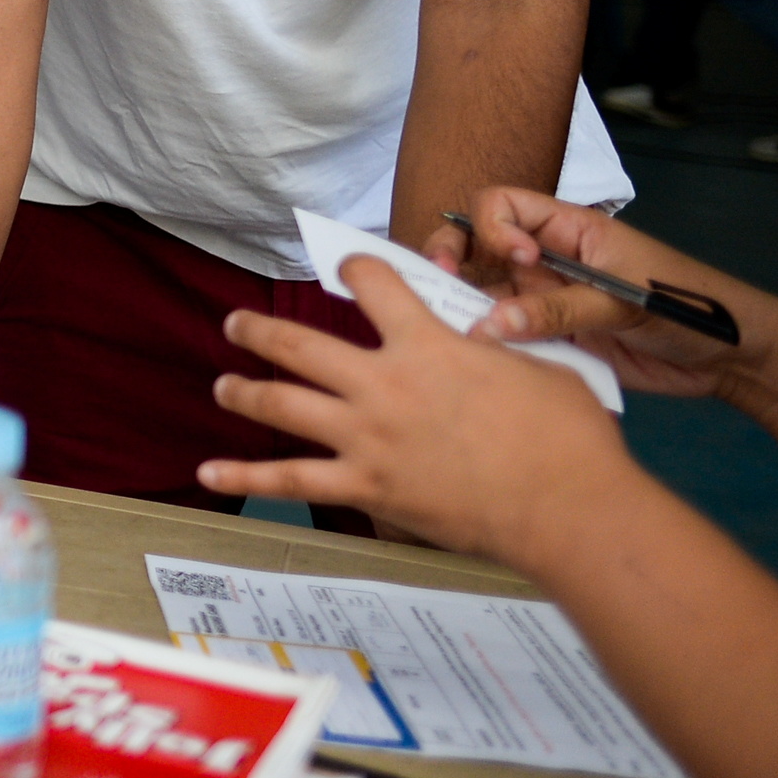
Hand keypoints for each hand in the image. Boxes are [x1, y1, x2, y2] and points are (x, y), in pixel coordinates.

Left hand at [195, 258, 636, 560]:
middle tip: (235, 322)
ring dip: (243, 391)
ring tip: (221, 385)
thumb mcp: (539, 365)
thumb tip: (484, 338)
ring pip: (281, 404)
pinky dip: (246, 476)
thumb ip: (496, 347)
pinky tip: (208, 472)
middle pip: (297, 344)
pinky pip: (291, 480)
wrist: (568, 508)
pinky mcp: (366, 487)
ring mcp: (366, 437)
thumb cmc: (569, 437)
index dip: (355, 269)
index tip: (346, 270)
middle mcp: (383, 384)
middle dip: (258, 329)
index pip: (373, 283)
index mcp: (427, 344)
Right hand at [452, 186, 771, 410]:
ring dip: (461, 303)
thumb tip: (491, 324)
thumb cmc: (688, 306)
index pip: (503, 205)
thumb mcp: (626, 300)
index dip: (493, 226)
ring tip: (450, 323)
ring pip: (481, 291)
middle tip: (440, 278)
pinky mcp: (547, 336)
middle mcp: (544, 260)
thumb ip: (560, 310)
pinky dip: (486, 341)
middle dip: (449, 255)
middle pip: (474, 244)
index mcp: (567, 230)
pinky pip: (502, 333)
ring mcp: (542, 298)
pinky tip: (479, 353)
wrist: (723, 358)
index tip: (519, 258)